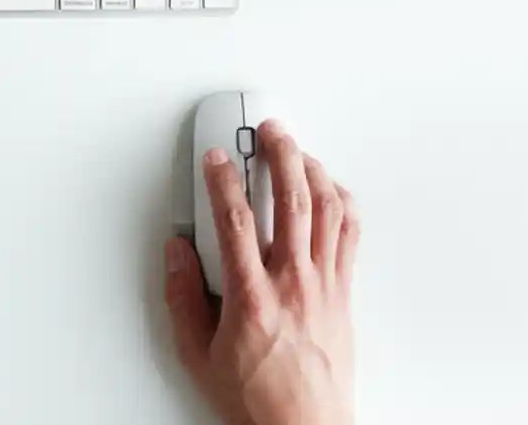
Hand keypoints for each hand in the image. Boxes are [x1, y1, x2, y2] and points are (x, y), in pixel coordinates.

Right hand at [164, 121, 359, 424]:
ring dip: (312, 170)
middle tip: (268, 131)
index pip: (237, 220)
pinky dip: (342, 203)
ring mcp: (324, 284)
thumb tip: (178, 252)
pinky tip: (331, 188)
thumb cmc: (255, 397)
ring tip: (298, 148)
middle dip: (279, 155)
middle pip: (292, 201)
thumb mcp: (197, 352)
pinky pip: (349, 234)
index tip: (214, 157)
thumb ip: (182, 296)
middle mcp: (293, 283)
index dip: (223, 180)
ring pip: (326, 210)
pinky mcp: (344, 292)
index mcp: (252, 296)